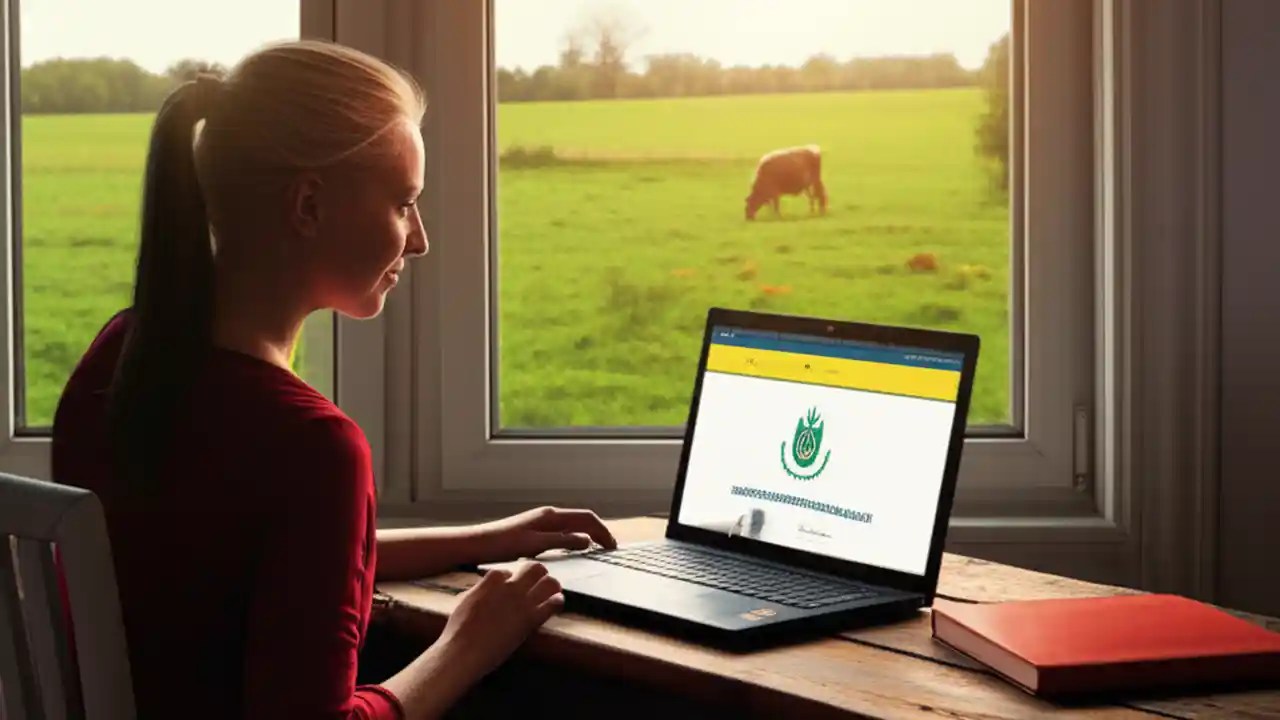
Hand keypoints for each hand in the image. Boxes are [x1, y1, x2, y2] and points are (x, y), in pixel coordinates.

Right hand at [437, 561, 562, 677]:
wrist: (465, 651)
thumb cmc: (458, 631)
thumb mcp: (465, 601)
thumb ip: (480, 590)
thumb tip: (486, 586)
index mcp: (491, 581)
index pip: (508, 571)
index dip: (510, 579)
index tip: (511, 586)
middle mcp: (510, 587)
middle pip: (535, 567)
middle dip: (538, 574)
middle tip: (537, 584)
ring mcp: (523, 602)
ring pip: (550, 582)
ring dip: (552, 586)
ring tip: (552, 592)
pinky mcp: (532, 619)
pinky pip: (554, 603)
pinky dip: (558, 601)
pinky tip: (556, 604)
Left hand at [480, 506, 617, 561]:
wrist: (479, 544)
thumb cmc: (504, 544)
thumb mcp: (535, 545)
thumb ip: (562, 541)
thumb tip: (587, 541)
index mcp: (551, 517)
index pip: (586, 518)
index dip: (602, 531)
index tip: (612, 546)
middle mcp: (548, 515)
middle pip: (581, 519)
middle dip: (598, 531)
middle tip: (610, 548)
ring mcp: (541, 522)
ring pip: (572, 525)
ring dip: (588, 534)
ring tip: (597, 548)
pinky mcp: (535, 530)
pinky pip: (563, 531)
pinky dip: (575, 538)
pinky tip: (574, 550)